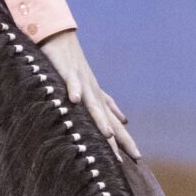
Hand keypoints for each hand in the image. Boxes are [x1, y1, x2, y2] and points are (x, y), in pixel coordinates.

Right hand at [36, 27, 140, 160]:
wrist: (59, 38)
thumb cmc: (72, 64)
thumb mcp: (90, 90)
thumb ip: (106, 105)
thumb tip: (125, 121)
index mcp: (98, 98)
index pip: (114, 123)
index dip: (125, 140)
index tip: (136, 158)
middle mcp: (94, 92)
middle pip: (109, 118)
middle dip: (120, 137)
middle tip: (133, 155)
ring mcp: (82, 82)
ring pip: (93, 104)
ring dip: (100, 119)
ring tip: (107, 135)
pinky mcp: (68, 71)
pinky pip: (71, 82)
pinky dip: (74, 89)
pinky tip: (75, 100)